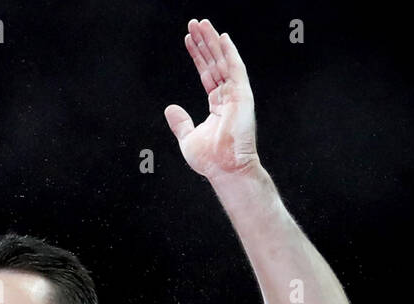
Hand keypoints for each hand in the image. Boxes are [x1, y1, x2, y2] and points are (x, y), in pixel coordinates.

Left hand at [163, 19, 258, 179]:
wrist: (225, 169)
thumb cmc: (211, 159)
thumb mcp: (188, 138)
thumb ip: (181, 122)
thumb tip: (170, 108)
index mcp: (218, 105)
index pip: (207, 74)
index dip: (197, 57)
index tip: (188, 41)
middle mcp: (229, 97)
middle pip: (215, 63)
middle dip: (204, 43)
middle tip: (194, 24)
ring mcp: (237, 95)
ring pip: (224, 61)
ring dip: (213, 42)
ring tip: (202, 24)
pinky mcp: (243, 96)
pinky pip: (236, 69)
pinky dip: (229, 52)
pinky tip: (222, 37)